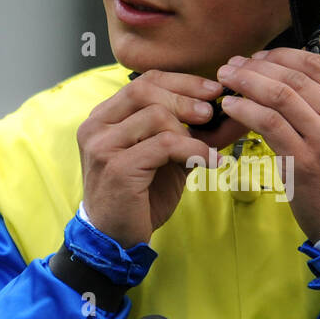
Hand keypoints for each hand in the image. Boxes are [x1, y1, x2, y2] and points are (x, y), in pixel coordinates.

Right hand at [77, 70, 248, 248]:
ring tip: (206, 151)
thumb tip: (223, 111)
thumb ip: (183, 132)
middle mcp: (96, 126)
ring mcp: (103, 146)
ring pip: (157, 116)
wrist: (117, 237)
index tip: (211, 89)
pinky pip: (165, 145)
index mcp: (104, 117)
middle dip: (186, 97)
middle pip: (146, 90)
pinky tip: (209, 163)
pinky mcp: (117, 167)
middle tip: (211, 113)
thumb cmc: (140, 196)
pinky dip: (194, 151)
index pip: (143, 81)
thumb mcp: (165, 156)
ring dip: (190, 133)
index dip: (181, 81)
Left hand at [215, 48, 319, 241]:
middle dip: (258, 65)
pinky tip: (231, 106)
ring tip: (227, 79)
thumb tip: (295, 79)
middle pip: (295, 76)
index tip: (260, 57)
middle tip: (234, 65)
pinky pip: (267, 123)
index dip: (283, 55)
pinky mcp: (304, 161)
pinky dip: (245, 109)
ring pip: (279, 95)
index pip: (319, 65)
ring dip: (246, 82)